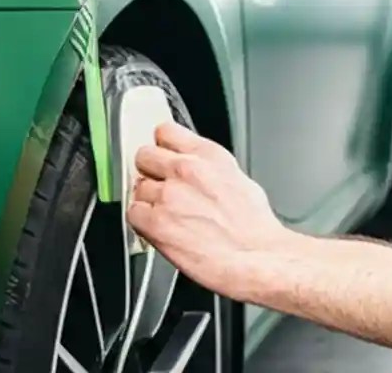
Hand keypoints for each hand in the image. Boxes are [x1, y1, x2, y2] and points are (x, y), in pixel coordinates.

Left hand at [125, 122, 298, 300]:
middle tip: (163, 189)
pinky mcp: (156, 222)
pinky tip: (161, 230)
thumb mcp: (238, 179)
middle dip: (150, 172)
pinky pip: (133, 213)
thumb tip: (193, 167)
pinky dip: (143, 223)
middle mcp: (185, 169)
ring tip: (169, 216)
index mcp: (208, 155)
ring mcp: (168, 195)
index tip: (162, 155)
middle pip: (144, 156)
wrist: (258, 259)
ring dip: (148, 201)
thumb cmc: (254, 228)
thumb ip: (208, 167)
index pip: (165, 132)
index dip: (161, 147)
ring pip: (138, 187)